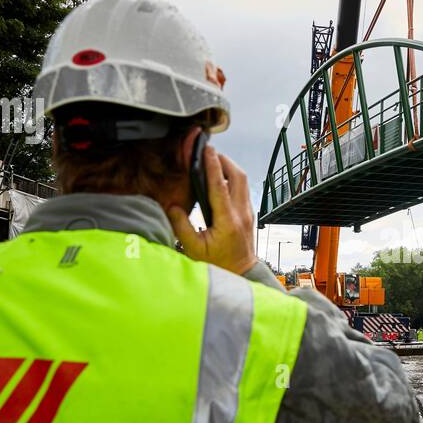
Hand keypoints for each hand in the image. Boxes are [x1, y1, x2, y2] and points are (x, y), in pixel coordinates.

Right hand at [167, 147, 258, 275]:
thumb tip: (173, 206)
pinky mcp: (249, 213)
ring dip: (230, 167)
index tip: (206, 149)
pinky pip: (243, 188)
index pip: (220, 186)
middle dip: (224, 160)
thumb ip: (182, 227)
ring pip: (243, 181)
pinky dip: (233, 178)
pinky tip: (221, 177)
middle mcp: (241, 213)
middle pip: (238, 176)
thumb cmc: (217, 264)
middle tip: (208, 153)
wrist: (241, 273)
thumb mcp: (194, 249)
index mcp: (227, 221)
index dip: (212, 166)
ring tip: (213, 161)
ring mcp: (248, 212)